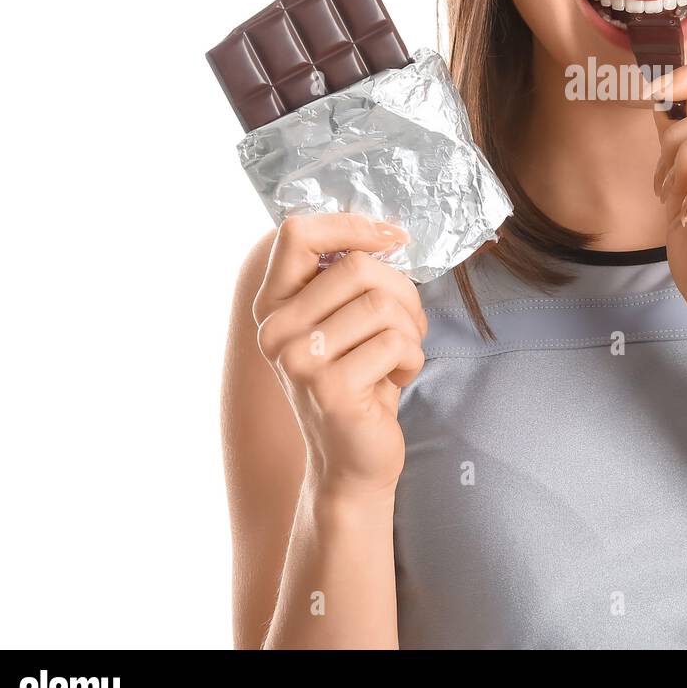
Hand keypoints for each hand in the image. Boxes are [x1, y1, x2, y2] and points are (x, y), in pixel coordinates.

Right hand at [252, 212, 427, 501]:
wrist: (352, 462)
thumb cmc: (359, 381)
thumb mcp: (344, 322)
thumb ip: (347, 279)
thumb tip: (385, 232)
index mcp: (274, 306)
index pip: (296, 234)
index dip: (350, 226)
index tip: (391, 238)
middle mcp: (275, 331)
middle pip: (358, 267)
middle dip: (403, 292)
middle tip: (407, 325)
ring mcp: (298, 360)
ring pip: (382, 304)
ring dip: (410, 330)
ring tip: (400, 355)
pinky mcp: (329, 388)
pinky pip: (394, 343)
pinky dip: (413, 359)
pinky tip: (396, 380)